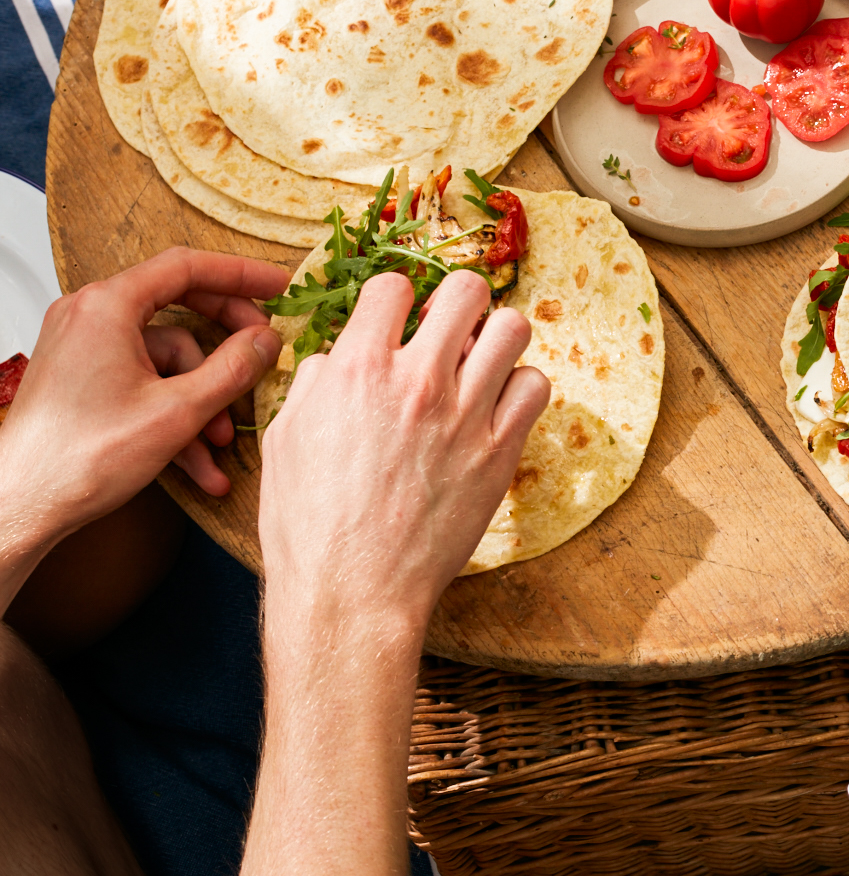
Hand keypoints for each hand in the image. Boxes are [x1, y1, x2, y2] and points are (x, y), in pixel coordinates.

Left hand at [0, 248, 286, 551]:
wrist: (24, 501)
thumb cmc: (79, 456)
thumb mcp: (178, 411)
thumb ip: (233, 369)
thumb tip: (266, 341)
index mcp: (107, 307)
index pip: (186, 268)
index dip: (239, 275)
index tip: (277, 286)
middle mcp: (90, 317)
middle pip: (179, 311)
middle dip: (226, 345)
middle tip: (263, 354)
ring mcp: (85, 348)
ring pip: (166, 360)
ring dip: (202, 400)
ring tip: (223, 443)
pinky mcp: (84, 379)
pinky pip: (145, 383)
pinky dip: (174, 415)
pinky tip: (199, 462)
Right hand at [257, 269, 547, 650]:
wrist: (352, 591)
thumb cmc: (309, 524)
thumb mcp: (285, 439)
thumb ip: (317, 383)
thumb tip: (340, 357)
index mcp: (357, 370)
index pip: (393, 284)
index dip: (396, 299)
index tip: (399, 322)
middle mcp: (418, 381)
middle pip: (467, 290)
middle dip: (458, 303)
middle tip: (450, 332)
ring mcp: (466, 415)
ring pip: (513, 330)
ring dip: (497, 339)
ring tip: (480, 365)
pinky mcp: (500, 452)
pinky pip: (536, 388)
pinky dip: (522, 388)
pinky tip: (498, 407)